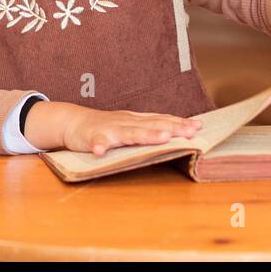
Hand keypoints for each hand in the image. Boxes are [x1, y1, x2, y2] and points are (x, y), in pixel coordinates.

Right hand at [61, 107, 202, 156]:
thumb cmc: (105, 126)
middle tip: (190, 132)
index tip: (198, 126)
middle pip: (151, 125)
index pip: (161, 119)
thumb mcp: (129, 125)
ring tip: (163, 137)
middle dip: (171, 128)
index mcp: (135, 120)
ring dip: (146, 135)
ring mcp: (109, 129)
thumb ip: (148, 127)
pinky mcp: (91, 137)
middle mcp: (125, 122)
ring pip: (129, 132)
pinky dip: (98, 146)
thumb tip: (175, 131)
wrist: (72, 122)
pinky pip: (95, 142)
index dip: (179, 123)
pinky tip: (101, 151)